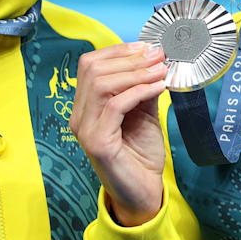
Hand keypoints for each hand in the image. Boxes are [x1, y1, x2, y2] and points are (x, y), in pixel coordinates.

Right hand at [69, 43, 167, 225]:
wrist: (143, 192)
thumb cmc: (141, 155)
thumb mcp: (144, 113)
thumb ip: (142, 88)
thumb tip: (154, 60)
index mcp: (86, 106)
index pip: (91, 65)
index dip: (119, 51)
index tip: (148, 47)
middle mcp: (79, 116)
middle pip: (93, 70)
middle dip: (130, 58)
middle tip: (159, 56)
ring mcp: (85, 130)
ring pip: (101, 85)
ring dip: (135, 72)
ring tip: (161, 70)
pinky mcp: (98, 143)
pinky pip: (115, 106)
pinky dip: (139, 91)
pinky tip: (158, 87)